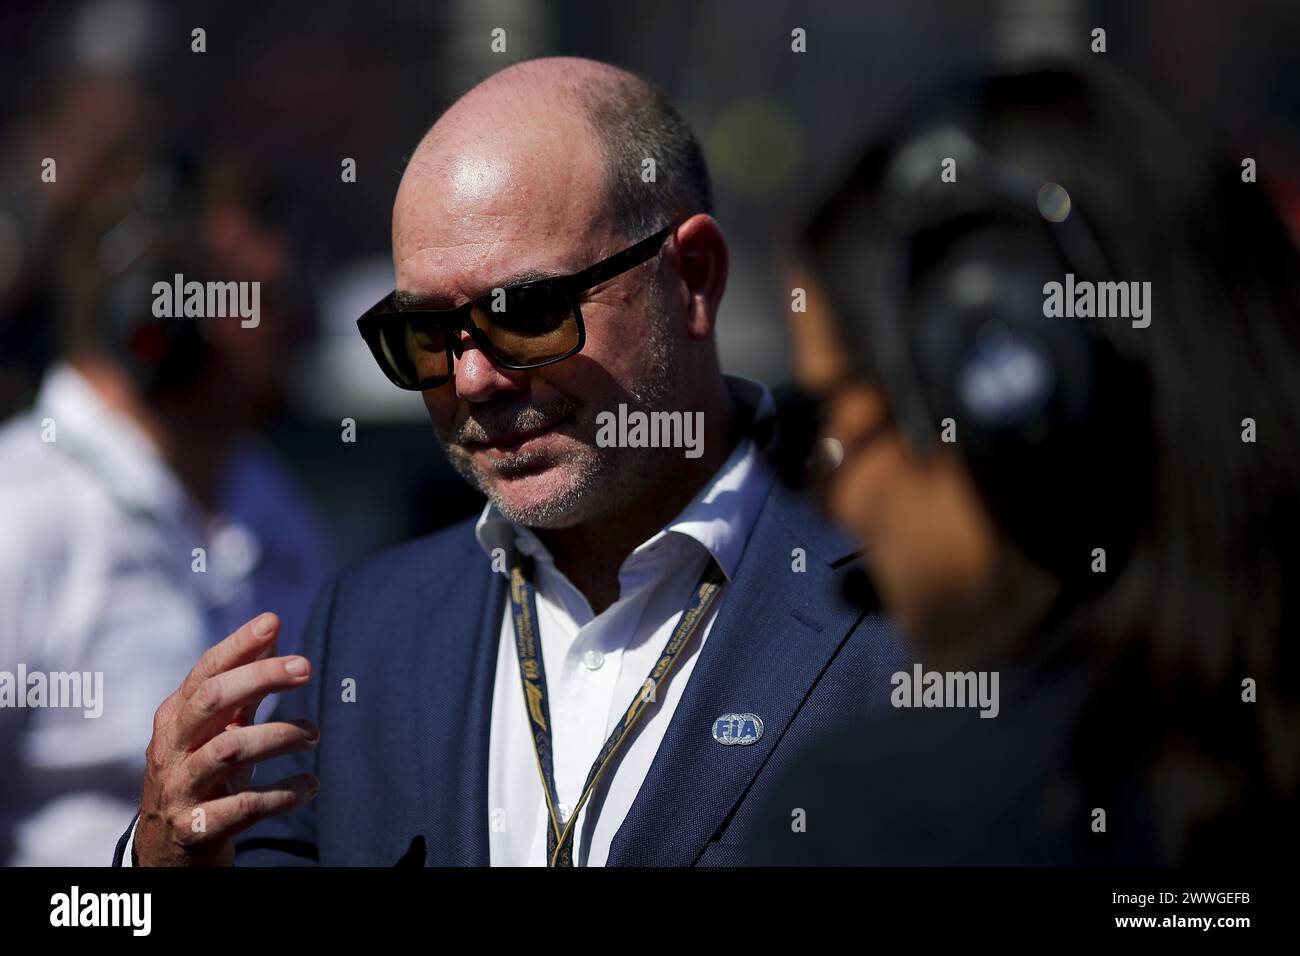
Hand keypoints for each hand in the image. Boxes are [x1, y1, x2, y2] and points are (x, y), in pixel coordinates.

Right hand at [133, 612, 319, 865]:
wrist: (167, 854)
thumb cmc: (202, 778)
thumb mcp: (216, 732)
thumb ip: (242, 687)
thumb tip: (272, 630)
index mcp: (175, 719)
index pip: (205, 672)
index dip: (238, 646)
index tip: (273, 621)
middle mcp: (170, 750)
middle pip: (211, 701)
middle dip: (260, 677)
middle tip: (307, 666)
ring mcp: (179, 790)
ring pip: (228, 750)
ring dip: (279, 735)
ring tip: (314, 733)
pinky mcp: (195, 830)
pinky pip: (245, 807)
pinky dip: (284, 793)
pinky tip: (311, 785)